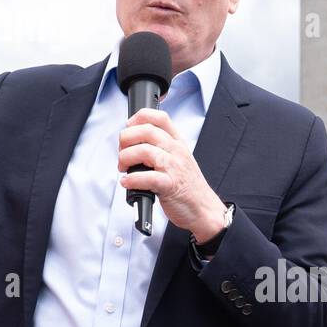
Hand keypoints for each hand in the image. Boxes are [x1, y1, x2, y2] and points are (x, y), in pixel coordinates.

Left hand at [117, 108, 224, 242]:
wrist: (204, 209)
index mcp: (177, 142)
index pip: (159, 117)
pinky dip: (132, 180)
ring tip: (123, 168)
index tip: (129, 127)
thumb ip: (160, 147)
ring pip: (144, 151)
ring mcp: (174, 167)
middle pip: (147, 131)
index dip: (139, 118)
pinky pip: (147, 177)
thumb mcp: (178, 159)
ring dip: (126, 158)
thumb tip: (132, 140)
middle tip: (122, 152)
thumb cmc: (188, 186)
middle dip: (126, 139)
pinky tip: (128, 182)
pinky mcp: (170, 186)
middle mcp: (176, 151)